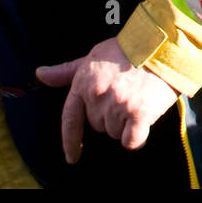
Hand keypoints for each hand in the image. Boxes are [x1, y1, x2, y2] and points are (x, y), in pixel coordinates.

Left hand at [36, 38, 181, 162]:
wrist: (161, 45)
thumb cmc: (126, 49)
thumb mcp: (92, 57)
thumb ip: (66, 71)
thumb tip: (40, 73)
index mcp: (84, 84)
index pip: (70, 120)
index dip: (70, 142)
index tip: (72, 157)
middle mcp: (98, 96)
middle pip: (98, 126)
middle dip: (110, 116)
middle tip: (125, 94)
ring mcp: (119, 105)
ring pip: (115, 133)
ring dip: (126, 123)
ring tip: (137, 98)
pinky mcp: (140, 113)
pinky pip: (132, 141)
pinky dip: (137, 137)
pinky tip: (143, 120)